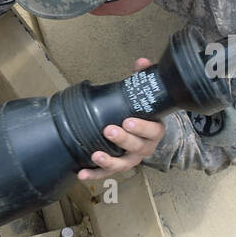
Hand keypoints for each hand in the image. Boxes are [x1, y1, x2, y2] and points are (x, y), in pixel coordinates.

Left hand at [77, 58, 165, 181]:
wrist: (138, 129)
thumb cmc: (139, 111)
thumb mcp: (142, 94)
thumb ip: (141, 78)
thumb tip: (141, 62)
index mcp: (154, 130)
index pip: (153, 130)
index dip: (142, 127)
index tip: (128, 120)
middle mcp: (145, 147)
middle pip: (137, 148)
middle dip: (123, 140)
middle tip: (109, 130)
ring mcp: (131, 159)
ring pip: (123, 164)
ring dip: (109, 161)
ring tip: (95, 155)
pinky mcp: (117, 166)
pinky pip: (106, 173)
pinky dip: (94, 174)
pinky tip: (81, 174)